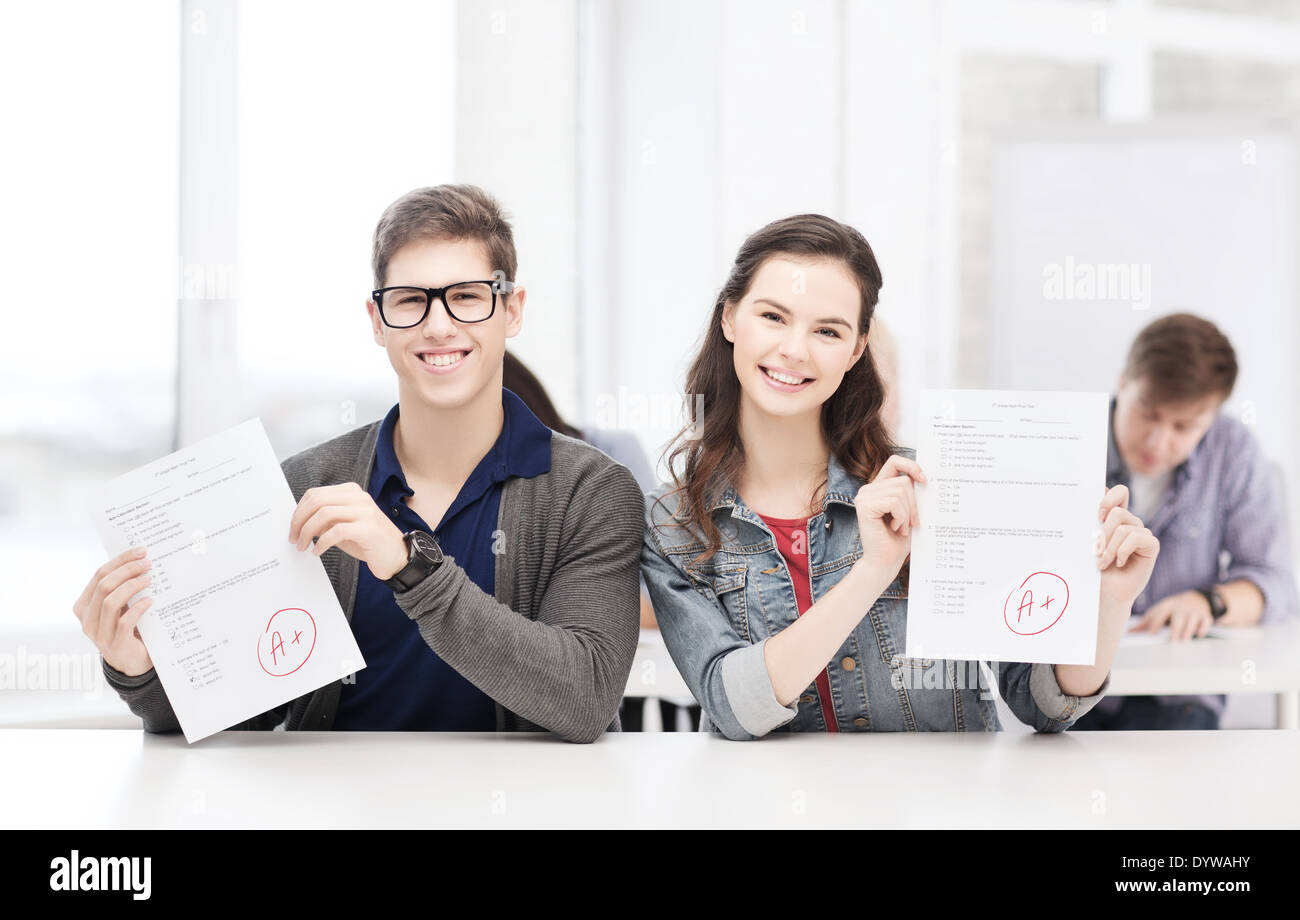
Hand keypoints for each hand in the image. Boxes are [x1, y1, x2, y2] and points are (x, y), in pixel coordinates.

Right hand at [73, 547, 154, 676]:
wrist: (132, 662)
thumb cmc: (127, 628)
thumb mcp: (119, 607)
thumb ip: (120, 589)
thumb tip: (138, 559)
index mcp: (84, 606)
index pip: (98, 576)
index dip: (119, 561)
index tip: (139, 551)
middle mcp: (87, 619)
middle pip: (104, 586)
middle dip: (127, 570)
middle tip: (147, 564)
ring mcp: (100, 633)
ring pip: (110, 602)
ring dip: (131, 586)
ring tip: (149, 579)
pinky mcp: (116, 644)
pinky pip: (124, 621)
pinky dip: (138, 608)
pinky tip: (149, 601)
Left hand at [287, 483, 409, 579]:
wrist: (398, 557)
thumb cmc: (369, 542)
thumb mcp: (344, 526)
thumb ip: (325, 520)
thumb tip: (300, 521)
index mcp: (352, 492)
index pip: (315, 494)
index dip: (298, 511)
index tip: (293, 528)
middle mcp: (359, 498)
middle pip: (317, 501)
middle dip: (299, 521)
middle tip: (293, 538)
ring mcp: (365, 512)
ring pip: (324, 514)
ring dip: (306, 532)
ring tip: (302, 546)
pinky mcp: (368, 529)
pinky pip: (336, 531)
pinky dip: (321, 543)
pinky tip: (317, 551)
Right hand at [854, 454, 925, 579]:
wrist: (885, 562)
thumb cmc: (898, 540)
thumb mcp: (909, 511)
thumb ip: (911, 493)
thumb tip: (924, 477)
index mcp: (879, 487)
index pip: (895, 461)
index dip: (911, 466)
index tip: (924, 481)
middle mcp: (868, 489)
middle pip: (903, 481)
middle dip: (913, 503)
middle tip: (911, 523)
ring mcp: (864, 497)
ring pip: (900, 491)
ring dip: (907, 513)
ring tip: (901, 527)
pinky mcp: (864, 506)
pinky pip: (894, 502)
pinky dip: (900, 517)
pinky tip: (894, 528)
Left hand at [1095, 484, 1159, 609]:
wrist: (1105, 593)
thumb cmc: (1094, 569)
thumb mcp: (1089, 543)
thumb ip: (1094, 521)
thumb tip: (1100, 489)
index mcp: (1114, 519)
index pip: (1120, 493)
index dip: (1109, 498)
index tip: (1097, 516)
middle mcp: (1130, 523)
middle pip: (1117, 512)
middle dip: (1103, 532)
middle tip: (1096, 549)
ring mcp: (1141, 533)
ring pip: (1124, 527)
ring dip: (1110, 547)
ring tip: (1103, 562)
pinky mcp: (1151, 545)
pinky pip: (1136, 537)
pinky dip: (1122, 551)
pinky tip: (1120, 563)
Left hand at [1129, 590, 1213, 639]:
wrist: (1194, 599)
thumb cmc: (1171, 609)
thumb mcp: (1158, 611)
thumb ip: (1145, 622)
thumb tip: (1129, 632)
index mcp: (1167, 606)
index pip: (1160, 613)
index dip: (1155, 623)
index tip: (1151, 633)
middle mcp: (1180, 608)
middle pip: (1177, 618)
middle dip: (1175, 629)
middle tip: (1171, 641)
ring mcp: (1193, 611)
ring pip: (1191, 620)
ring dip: (1188, 631)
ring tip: (1183, 641)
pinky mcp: (1205, 615)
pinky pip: (1206, 621)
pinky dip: (1203, 627)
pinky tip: (1199, 635)